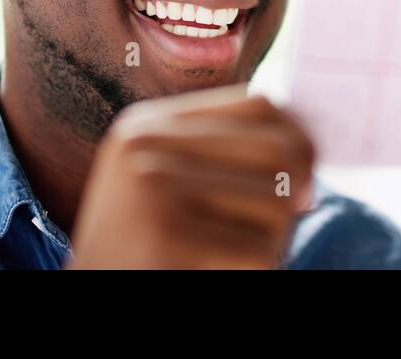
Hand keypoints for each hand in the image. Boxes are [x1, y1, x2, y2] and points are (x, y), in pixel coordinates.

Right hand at [68, 85, 314, 268]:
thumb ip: (224, 157)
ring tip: (227, 258)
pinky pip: (260, 251)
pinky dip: (255, 272)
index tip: (299, 188)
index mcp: (147, 125)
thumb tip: (309, 148)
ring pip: (277, 203)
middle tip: (269, 236)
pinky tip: (214, 274)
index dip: (298, 143)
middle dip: (292, 196)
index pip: (260, 104)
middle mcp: (146, 143)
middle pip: (279, 148)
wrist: (91, 296)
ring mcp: (151, 184)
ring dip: (271, 243)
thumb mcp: (168, 188)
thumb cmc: (141, 253)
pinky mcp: (164, 233)